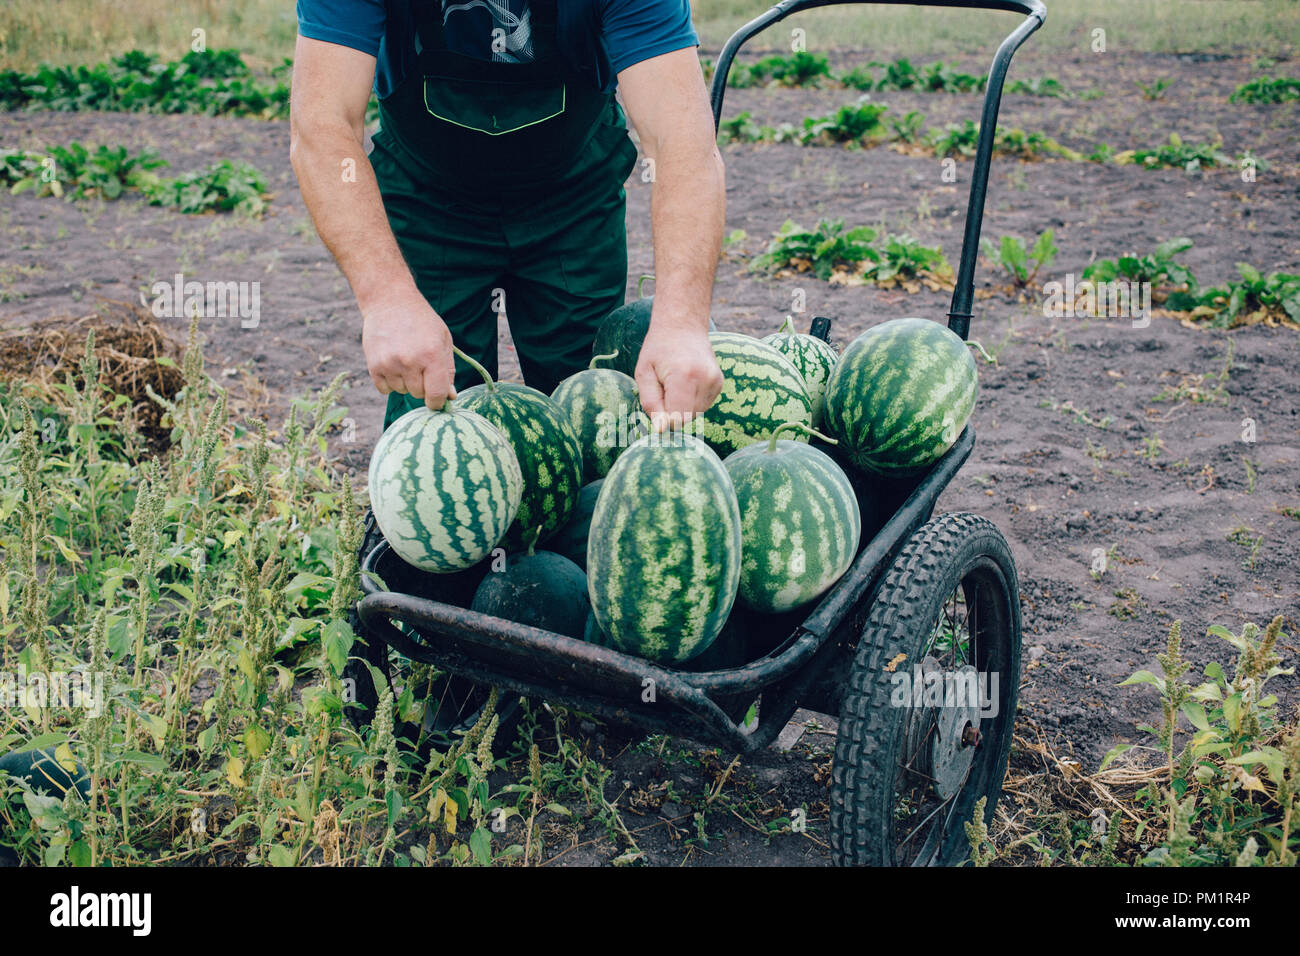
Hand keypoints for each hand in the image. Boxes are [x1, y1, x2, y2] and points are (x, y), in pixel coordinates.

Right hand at [361, 292, 456, 410]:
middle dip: (422, 385)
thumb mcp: (443, 340)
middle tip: (419, 365)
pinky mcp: (373, 366)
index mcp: (431, 355)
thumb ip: (448, 370)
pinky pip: (385, 389)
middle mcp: (410, 361)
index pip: (436, 394)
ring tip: (405, 358)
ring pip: (402, 391)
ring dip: (405, 382)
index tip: (437, 400)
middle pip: (418, 394)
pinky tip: (393, 363)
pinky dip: (390, 382)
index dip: (438, 402)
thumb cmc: (422, 321)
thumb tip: (450, 396)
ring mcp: (390, 364)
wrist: (389, 301)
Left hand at [634, 322, 722, 430]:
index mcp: (684, 377)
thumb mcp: (644, 374)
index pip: (677, 419)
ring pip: (695, 414)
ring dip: (681, 406)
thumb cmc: (658, 349)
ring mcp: (715, 382)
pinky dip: (690, 400)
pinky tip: (685, 383)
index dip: (664, 419)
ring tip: (674, 383)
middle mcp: (705, 380)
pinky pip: (702, 405)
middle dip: (672, 411)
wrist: (683, 326)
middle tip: (663, 389)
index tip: (656, 405)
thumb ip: (651, 403)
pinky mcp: (719, 383)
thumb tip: (661, 430)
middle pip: (686, 418)